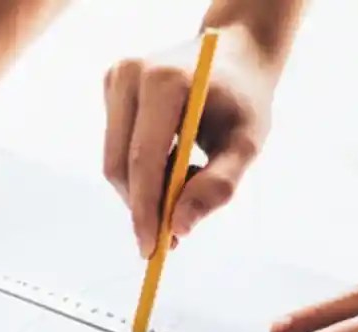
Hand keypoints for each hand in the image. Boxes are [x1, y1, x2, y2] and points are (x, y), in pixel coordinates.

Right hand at [104, 27, 276, 257]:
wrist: (234, 55)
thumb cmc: (244, 100)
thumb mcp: (247, 143)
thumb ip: (218, 186)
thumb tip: (179, 227)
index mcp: (165, 81)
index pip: (143, 159)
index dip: (145, 209)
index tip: (151, 250)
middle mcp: (130, 75)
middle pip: (121, 166)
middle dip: (145, 206)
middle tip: (176, 232)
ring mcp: (115, 80)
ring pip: (115, 163)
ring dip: (147, 188)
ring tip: (188, 177)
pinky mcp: (110, 90)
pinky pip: (117, 150)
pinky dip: (143, 170)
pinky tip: (174, 158)